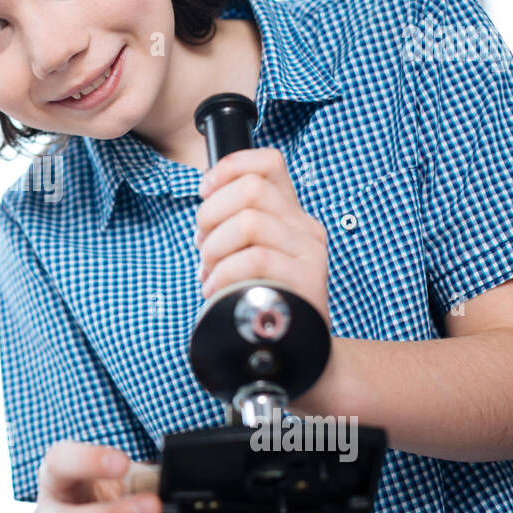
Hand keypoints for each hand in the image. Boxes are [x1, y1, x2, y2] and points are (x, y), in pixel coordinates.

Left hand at [194, 146, 330, 330]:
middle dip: (210, 214)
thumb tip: (206, 197)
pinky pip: (255, 260)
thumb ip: (234, 224)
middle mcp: (305, 227)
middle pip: (251, 189)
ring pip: (249, 222)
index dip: (229, 167)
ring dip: (214, 248)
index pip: (268, 163)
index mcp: (289, 214)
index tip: (204, 190)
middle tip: (202, 245)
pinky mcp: (309, 281)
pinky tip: (215, 290)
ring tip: (208, 272)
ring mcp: (310, 253)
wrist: (295, 349)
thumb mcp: (247, 253)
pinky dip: (224, 274)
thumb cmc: (260, 298)